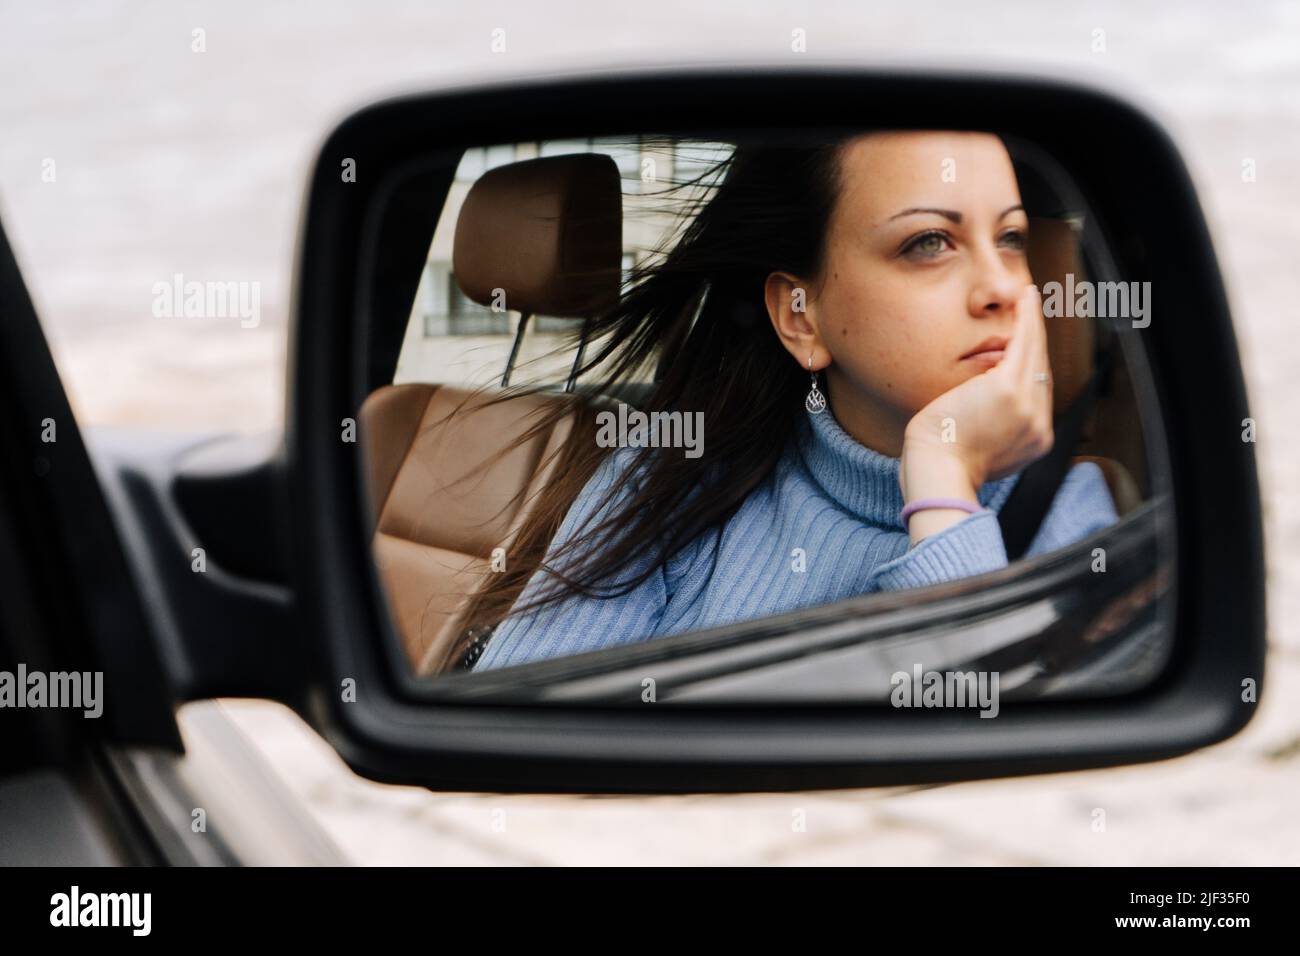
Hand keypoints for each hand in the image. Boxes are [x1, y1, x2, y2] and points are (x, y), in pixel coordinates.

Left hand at [899, 285, 1053, 542]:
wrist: (937, 476)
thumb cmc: (941, 468)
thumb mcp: (977, 452)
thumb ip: (992, 432)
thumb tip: (986, 413)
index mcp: (1032, 442)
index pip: (1036, 396)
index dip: (1032, 368)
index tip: (1026, 350)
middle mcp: (1038, 424)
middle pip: (1041, 372)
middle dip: (1037, 340)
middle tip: (1032, 312)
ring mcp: (1027, 407)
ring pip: (1035, 355)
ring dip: (1034, 323)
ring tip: (1029, 299)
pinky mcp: (1008, 389)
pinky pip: (1024, 344)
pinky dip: (1027, 318)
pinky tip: (1026, 299)